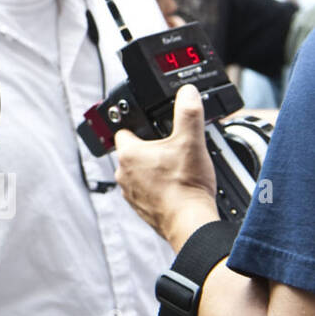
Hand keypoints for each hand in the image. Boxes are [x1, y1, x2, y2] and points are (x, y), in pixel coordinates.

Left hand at [114, 84, 218, 243]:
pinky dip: (158, 188)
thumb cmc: (186, 185)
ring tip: (175, 170)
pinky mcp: (141, 208)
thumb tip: (187, 92)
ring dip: (153, 170)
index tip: (153, 128)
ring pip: (139, 173)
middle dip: (149, 149)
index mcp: (128, 153)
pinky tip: (176, 188)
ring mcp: (130, 193)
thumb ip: (188, 113)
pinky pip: (146, 192)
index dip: (139, 126)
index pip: (125, 131)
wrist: (191, 223)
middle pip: (133, 152)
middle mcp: (123, 173)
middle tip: (171, 150)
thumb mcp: (191, 141)